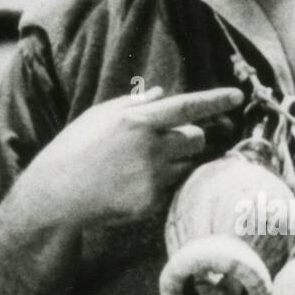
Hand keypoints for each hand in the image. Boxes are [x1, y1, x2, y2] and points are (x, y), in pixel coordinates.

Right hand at [26, 85, 243, 232]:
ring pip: (187, 165)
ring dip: (176, 162)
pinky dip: (161, 185)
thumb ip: (134, 103)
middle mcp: (150, 147)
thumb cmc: (75, 148)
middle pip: (196, 138)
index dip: (215, 101)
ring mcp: (152, 177)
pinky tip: (132, 185)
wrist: (56, 193)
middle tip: (165, 142)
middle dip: (189, 138)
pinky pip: (171, 189)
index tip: (238, 96)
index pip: (187, 107)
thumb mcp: (100, 117)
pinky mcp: (151, 202)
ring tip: (142, 165)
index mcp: (137, 120)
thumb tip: (162, 92)